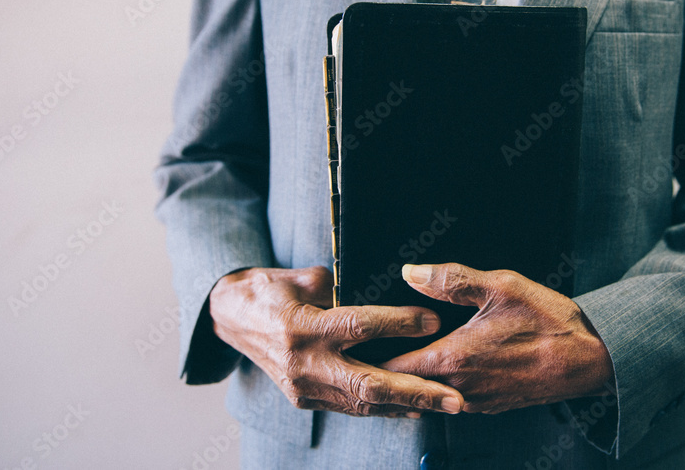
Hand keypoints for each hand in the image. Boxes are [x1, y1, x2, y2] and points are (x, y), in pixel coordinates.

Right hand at [208, 266, 463, 417]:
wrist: (230, 319)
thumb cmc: (269, 290)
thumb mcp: (300, 276)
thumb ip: (337, 284)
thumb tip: (376, 285)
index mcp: (302, 326)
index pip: (358, 326)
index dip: (398, 324)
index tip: (433, 321)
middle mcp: (304, 363)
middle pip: (368, 383)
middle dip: (416, 392)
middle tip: (454, 398)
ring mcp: (304, 388)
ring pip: (364, 404)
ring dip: (408, 406)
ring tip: (448, 405)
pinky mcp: (306, 399)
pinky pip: (352, 407)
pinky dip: (386, 408)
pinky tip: (416, 407)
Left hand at [381, 263, 613, 413]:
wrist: (591, 359)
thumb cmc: (549, 322)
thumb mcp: (500, 286)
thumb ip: (451, 280)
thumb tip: (412, 272)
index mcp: (454, 360)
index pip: (392, 369)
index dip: (371, 357)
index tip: (359, 344)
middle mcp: (460, 389)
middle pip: (406, 386)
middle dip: (388, 369)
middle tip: (370, 350)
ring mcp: (477, 401)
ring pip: (430, 394)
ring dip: (415, 379)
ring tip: (402, 354)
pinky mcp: (492, 405)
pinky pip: (454, 398)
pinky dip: (440, 384)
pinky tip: (443, 363)